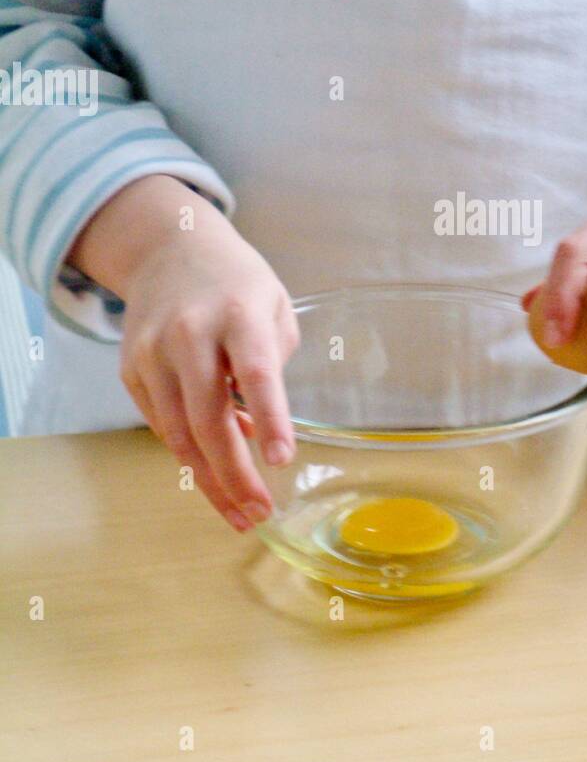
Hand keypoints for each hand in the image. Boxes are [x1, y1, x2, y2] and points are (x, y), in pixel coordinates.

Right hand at [68, 176, 298, 530]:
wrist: (168, 249)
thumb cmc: (237, 284)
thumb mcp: (275, 306)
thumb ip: (274, 361)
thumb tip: (255, 426)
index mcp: (238, 312)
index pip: (255, 370)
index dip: (268, 416)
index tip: (281, 460)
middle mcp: (188, 333)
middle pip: (207, 417)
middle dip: (234, 474)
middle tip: (260, 513)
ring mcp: (151, 352)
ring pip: (177, 433)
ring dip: (210, 479)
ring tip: (241, 511)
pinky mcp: (130, 370)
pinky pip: (162, 425)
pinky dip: (190, 452)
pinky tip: (216, 465)